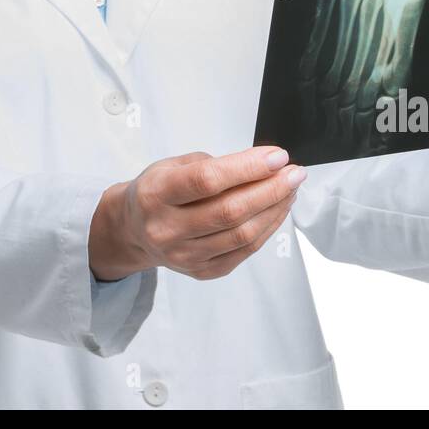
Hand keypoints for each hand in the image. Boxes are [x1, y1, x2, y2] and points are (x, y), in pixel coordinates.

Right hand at [89, 146, 306, 281]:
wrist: (134, 229)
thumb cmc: (159, 190)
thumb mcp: (173, 165)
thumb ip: (215, 165)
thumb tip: (264, 164)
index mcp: (156, 194)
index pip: (207, 181)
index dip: (247, 167)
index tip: (277, 156)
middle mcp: (167, 229)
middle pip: (230, 211)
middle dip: (271, 189)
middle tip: (294, 172)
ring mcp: (184, 256)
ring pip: (242, 235)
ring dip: (274, 209)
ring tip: (290, 189)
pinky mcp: (201, 272)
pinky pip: (244, 252)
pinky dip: (267, 229)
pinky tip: (276, 210)